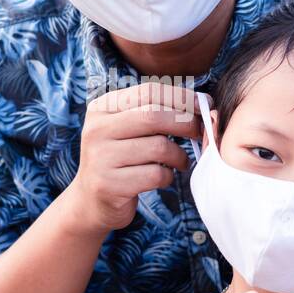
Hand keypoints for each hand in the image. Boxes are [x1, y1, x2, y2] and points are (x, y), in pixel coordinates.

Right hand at [63, 82, 201, 234]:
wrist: (90, 201)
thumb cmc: (121, 159)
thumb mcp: (128, 129)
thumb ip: (154, 111)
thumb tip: (202, 102)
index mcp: (102, 108)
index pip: (149, 92)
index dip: (182, 97)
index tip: (203, 105)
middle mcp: (97, 129)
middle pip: (154, 116)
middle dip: (186, 123)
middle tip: (199, 133)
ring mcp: (100, 157)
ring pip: (159, 147)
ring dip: (179, 155)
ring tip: (179, 161)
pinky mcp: (109, 185)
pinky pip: (156, 174)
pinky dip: (168, 176)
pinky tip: (163, 177)